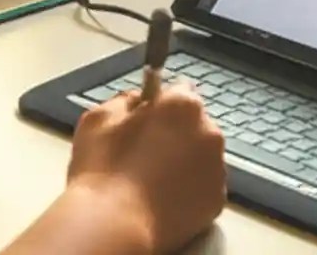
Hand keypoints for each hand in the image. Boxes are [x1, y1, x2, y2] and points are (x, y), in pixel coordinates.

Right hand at [67, 81, 226, 252]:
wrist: (114, 224)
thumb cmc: (102, 168)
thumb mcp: (99, 118)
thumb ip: (125, 100)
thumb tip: (138, 102)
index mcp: (183, 106)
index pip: (180, 91)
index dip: (160, 105)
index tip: (145, 119)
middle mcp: (209, 133)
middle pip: (194, 124)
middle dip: (175, 133)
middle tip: (144, 152)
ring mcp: (217, 169)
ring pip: (200, 156)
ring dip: (183, 161)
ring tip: (151, 180)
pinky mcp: (217, 201)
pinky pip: (203, 186)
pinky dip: (188, 189)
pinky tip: (162, 197)